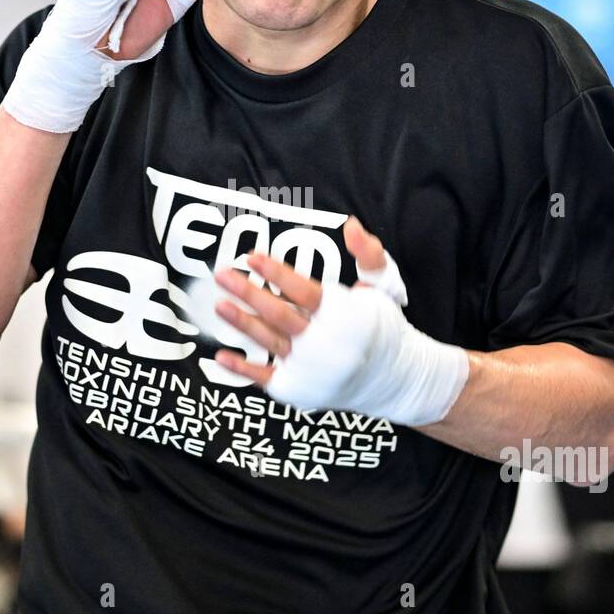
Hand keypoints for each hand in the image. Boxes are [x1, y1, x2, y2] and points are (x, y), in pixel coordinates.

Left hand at [211, 215, 396, 386]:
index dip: (277, 273)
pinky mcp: (300, 388)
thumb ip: (368, 254)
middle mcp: (326, 344)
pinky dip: (242, 369)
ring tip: (219, 304)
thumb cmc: (382, 327)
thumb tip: (350, 224)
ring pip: (270, 342)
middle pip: (280, 315)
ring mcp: (311, 369)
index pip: (304, 291)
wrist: (394, 380)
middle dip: (248, 293)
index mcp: (345, 316)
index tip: (251, 257)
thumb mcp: (384, 288)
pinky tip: (221, 355)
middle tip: (222, 275)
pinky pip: (266, 377)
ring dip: (241, 323)